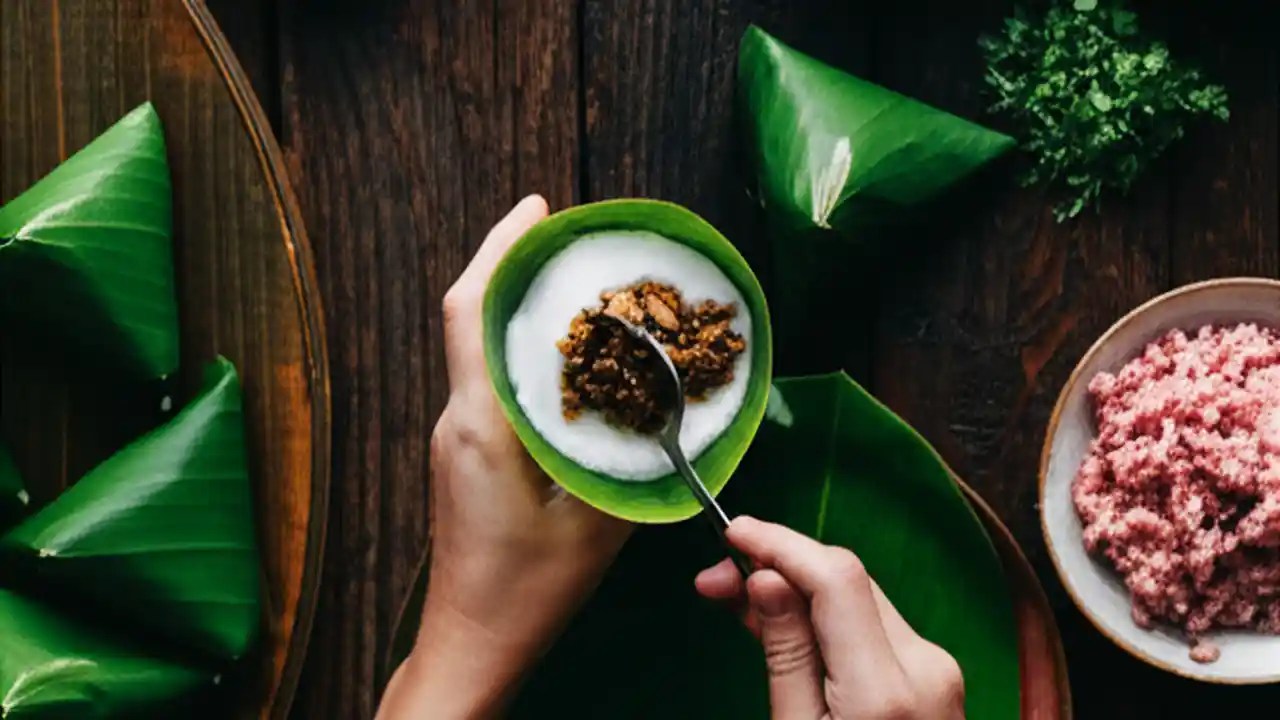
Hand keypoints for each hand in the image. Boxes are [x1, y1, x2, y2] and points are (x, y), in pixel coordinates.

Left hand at [378, 195, 633, 718]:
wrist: (471, 643)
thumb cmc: (525, 592)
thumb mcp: (596, 527)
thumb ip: (634, 464)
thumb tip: (676, 418)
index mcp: (481, 426)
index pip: (472, 312)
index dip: (500, 249)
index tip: (537, 208)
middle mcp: (458, 419)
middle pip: (475, 316)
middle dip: (515, 264)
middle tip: (572, 238)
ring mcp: (456, 434)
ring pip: (480, 347)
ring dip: (519, 306)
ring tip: (577, 284)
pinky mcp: (465, 452)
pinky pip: (490, 379)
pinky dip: (523, 349)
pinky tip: (569, 355)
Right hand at [696, 517, 964, 719]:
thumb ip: (787, 655)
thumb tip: (766, 579)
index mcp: (887, 691)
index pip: (836, 579)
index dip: (780, 543)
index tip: (730, 532)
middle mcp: (926, 667)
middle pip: (849, 580)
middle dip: (780, 563)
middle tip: (713, 580)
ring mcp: (938, 671)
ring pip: (860, 598)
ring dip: (800, 586)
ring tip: (736, 599)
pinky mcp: (935, 678)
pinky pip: (874, 626)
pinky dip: (828, 614)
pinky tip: (785, 621)